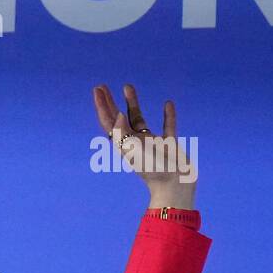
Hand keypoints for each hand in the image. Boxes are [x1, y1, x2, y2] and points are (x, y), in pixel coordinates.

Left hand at [92, 83, 195, 208]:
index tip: (97, 90)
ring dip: (133, 104)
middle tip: (102, 86)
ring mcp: (151, 143)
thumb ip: (122, 132)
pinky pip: (167, 126)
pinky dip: (167, 115)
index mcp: (123, 145)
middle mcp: (134, 142)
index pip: (108, 123)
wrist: (174, 186)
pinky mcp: (169, 145)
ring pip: (139, 119)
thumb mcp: (133, 150)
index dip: (101, 106)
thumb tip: (116, 114)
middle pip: (119, 118)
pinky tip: (167, 103)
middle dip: (110, 102)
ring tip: (127, 87)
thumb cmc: (152, 170)